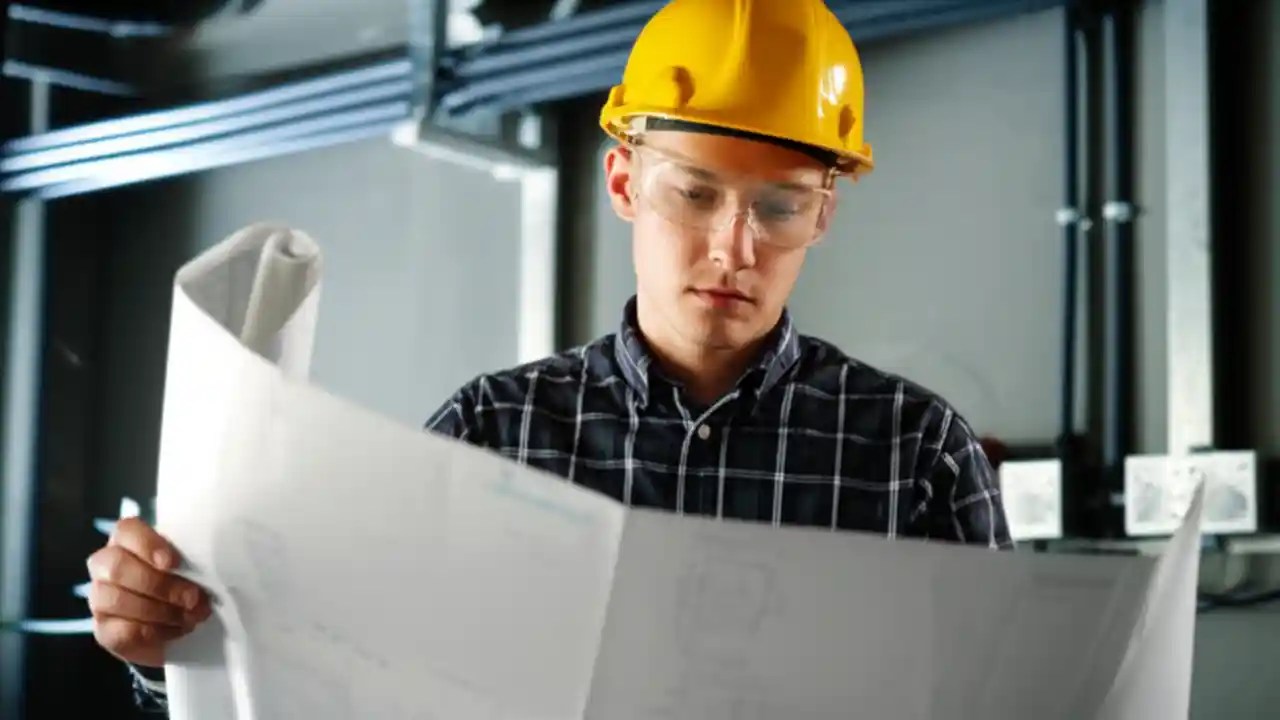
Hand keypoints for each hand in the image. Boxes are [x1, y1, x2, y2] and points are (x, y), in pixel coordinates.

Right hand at [87, 517, 212, 667]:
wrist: (177, 626)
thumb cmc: (185, 583)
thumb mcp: (190, 567)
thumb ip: (189, 561)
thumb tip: (207, 569)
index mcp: (128, 541)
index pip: (126, 530)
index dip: (148, 544)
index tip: (173, 563)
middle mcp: (106, 565)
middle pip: (116, 567)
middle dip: (159, 585)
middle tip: (191, 598)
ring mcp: (99, 598)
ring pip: (115, 600)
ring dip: (160, 611)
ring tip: (189, 617)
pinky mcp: (103, 631)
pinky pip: (122, 632)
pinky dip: (154, 632)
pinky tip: (175, 631)